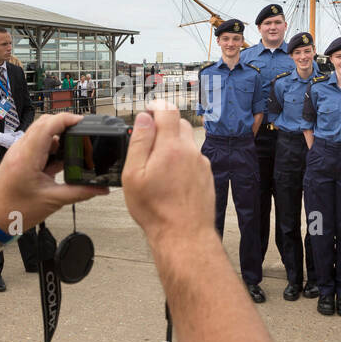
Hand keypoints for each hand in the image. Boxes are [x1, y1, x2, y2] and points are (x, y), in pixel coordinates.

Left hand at [0, 114, 107, 232]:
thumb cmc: (13, 211)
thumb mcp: (52, 201)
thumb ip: (80, 193)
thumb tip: (99, 188)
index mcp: (27, 157)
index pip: (48, 124)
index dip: (67, 119)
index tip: (83, 121)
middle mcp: (20, 150)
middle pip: (44, 123)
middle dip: (65, 125)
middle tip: (82, 134)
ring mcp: (18, 152)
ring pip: (40, 132)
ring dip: (57, 137)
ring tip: (72, 151)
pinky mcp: (18, 158)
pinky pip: (36, 144)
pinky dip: (50, 147)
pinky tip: (59, 161)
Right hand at [122, 104, 214, 247]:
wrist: (184, 235)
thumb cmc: (157, 210)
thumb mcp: (134, 175)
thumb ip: (139, 142)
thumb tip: (144, 118)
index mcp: (171, 147)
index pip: (168, 111)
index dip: (156, 106)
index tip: (148, 110)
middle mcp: (190, 151)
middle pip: (179, 124)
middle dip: (164, 124)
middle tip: (149, 137)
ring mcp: (201, 164)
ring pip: (187, 143)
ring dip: (173, 144)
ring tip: (158, 164)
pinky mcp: (206, 177)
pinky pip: (193, 160)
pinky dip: (182, 161)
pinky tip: (171, 179)